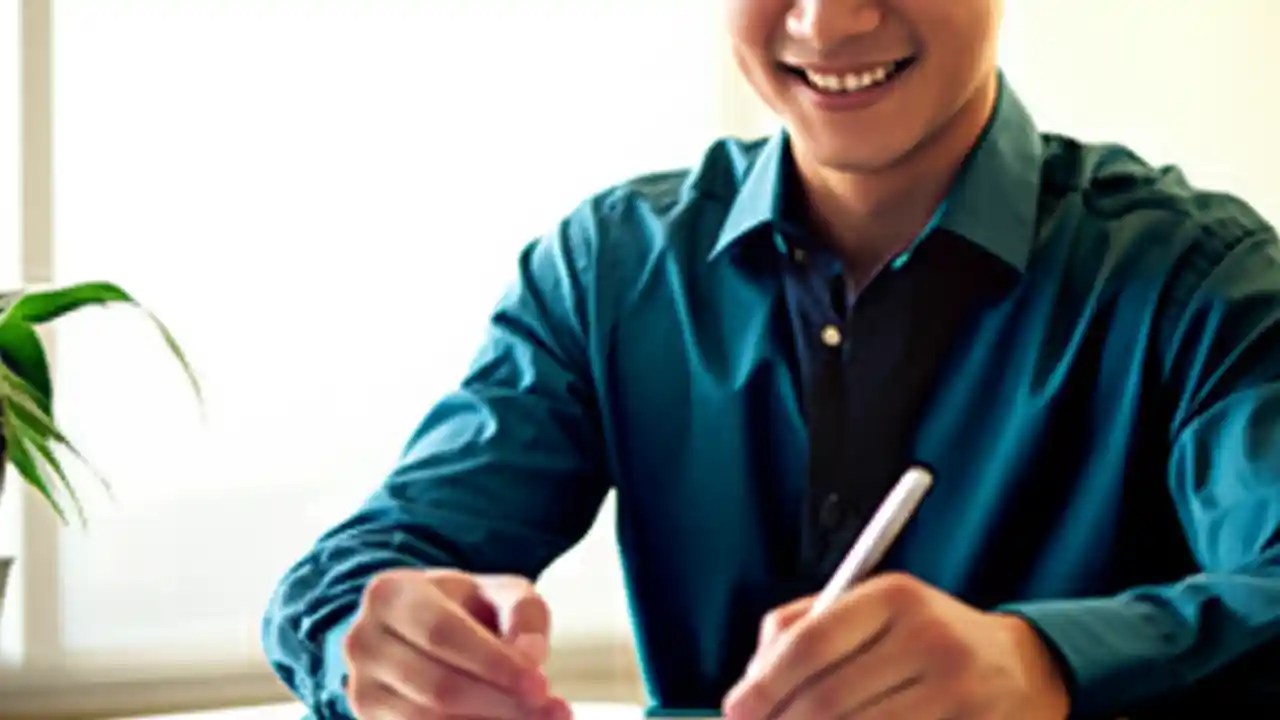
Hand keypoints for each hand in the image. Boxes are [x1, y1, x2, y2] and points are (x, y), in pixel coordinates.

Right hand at [342, 568, 571, 719]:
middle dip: (500, 704)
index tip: (540, 684)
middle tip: (551, 710)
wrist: (415, 630)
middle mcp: (363, 642)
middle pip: (438, 687)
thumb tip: (532, 656)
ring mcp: (361, 688)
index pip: (443, 634)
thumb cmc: (463, 609)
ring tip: (542, 719)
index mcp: (390, 595)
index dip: (493, 664)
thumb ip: (523, 613)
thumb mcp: (497, 592)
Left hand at [722, 573, 1069, 719]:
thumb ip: (802, 629)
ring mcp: (957, 694)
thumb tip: (750, 682)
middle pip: (829, 701)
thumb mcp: (869, 610)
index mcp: (896, 596)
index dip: (765, 684)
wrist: (1019, 669)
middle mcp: (930, 640)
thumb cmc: (921, 637)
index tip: (734, 710)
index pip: (812, 642)